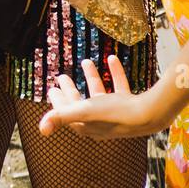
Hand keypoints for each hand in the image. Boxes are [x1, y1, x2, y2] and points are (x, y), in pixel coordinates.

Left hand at [39, 57, 170, 139]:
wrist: (148, 115)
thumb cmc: (114, 115)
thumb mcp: (84, 111)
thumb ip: (63, 116)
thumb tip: (40, 128)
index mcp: (87, 125)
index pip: (68, 114)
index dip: (59, 102)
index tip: (52, 89)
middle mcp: (100, 121)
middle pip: (81, 105)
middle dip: (71, 91)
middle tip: (61, 76)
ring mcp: (115, 113)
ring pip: (99, 94)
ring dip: (92, 77)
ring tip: (85, 61)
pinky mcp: (128, 104)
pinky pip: (119, 86)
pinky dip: (114, 73)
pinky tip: (112, 58)